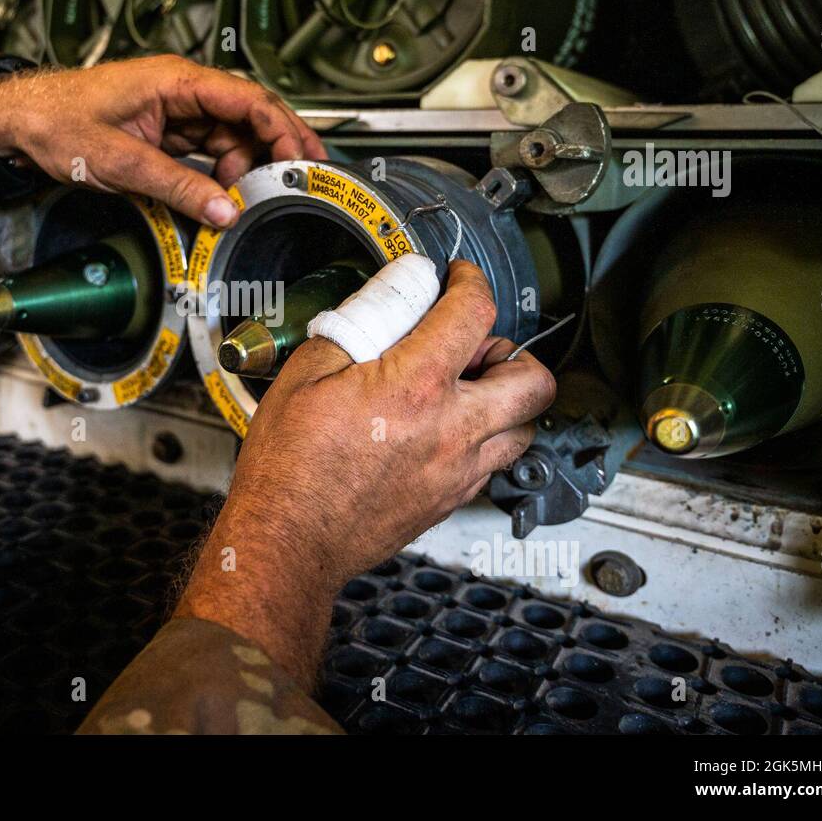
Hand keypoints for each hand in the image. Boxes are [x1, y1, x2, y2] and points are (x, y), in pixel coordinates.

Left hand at [0, 54, 326, 227]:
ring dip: (245, 167)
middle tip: (306, 177)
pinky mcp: (165, 133)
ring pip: (231, 136)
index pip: (248, 99)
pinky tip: (224, 195)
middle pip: (249, 116)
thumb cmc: (57, 121)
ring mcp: (175, 112)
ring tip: (250, 198)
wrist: (19, 122)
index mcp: (176, 81)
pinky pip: (207, 150)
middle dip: (278, 147)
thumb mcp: (120, 161)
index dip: (282, 129)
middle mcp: (182, 91)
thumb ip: (176, 186)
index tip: (302, 159)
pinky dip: (220, 173)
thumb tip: (224, 209)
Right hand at [174, 260, 556, 683]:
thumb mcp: (305, 374)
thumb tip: (386, 297)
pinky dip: (482, 439)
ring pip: (523, 428)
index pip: (474, 314)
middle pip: (533, 379)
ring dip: (505, 400)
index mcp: (415, 386)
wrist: (288, 541)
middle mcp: (452, 429)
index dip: (472, 282)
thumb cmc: (290, 468)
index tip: (462, 279)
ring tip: (465, 391)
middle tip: (476, 346)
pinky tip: (442, 431)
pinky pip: (493, 463)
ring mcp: (457, 471)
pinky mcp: (450, 500)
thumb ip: (355, 326)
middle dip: (513, 351)